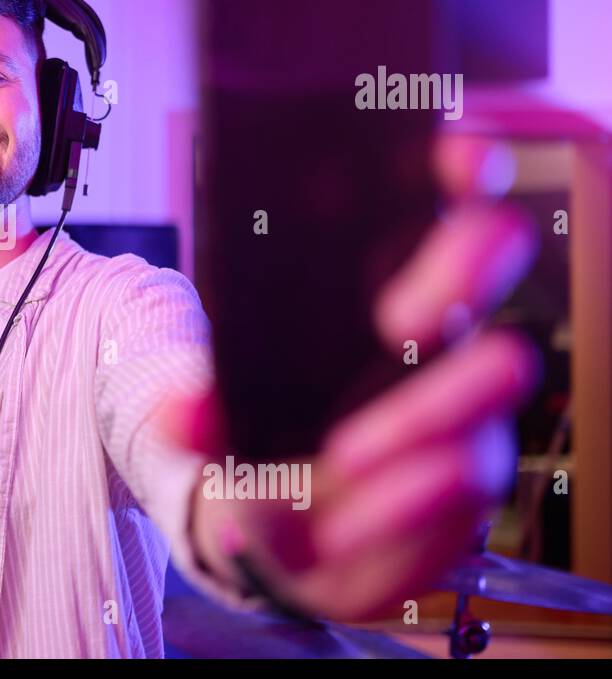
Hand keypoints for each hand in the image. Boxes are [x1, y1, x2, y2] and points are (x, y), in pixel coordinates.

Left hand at [177, 135, 540, 621]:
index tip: (448, 152)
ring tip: (347, 455)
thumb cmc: (259, 435)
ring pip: (498, 372)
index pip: (442, 187)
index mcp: (377, 271)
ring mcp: (466, 390)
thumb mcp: (214, 413)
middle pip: (495, 251)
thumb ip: (197, 408)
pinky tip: (347, 518)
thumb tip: (182, 409)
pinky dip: (404, 499)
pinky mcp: (472, 466)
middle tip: (399, 318)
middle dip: (460, 269)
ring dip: (424, 411)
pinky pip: (469, 471)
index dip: (461, 157)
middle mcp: (439, 319)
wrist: (275, 526)